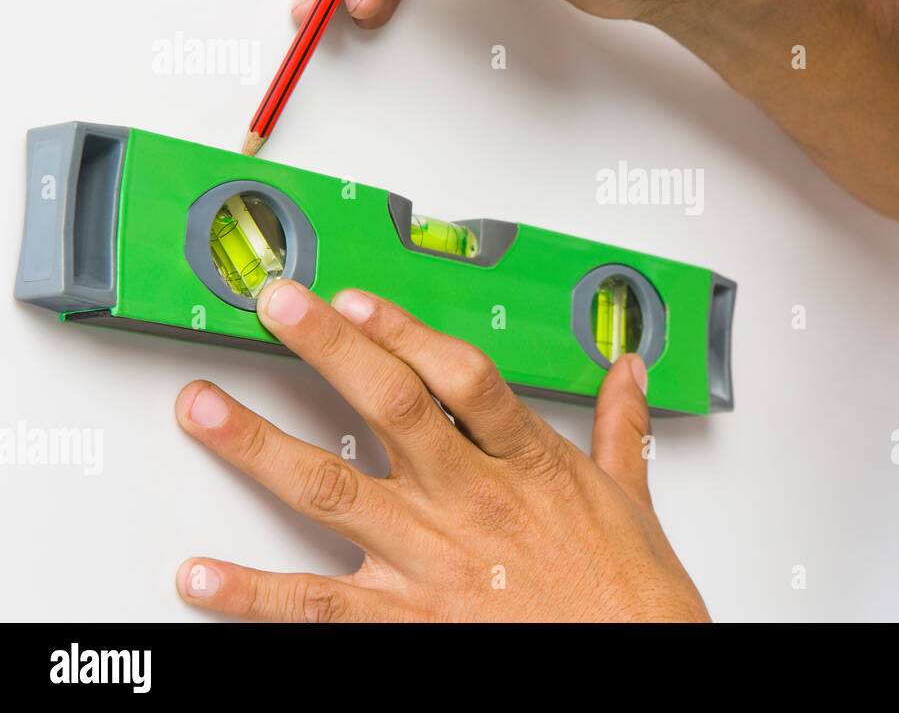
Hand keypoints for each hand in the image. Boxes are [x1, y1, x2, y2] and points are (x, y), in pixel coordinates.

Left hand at [173, 279, 709, 621]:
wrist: (633, 663)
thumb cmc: (630, 591)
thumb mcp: (630, 495)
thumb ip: (621, 426)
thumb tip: (628, 374)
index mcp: (524, 460)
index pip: (457, 374)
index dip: (402, 328)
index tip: (357, 297)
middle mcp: (468, 499)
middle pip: (388, 405)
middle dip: (326, 348)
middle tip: (277, 305)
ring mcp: (430, 560)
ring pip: (331, 490)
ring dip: (260, 446)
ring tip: (205, 408)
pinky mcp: (406, 621)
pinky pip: (318, 606)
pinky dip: (254, 593)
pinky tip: (202, 575)